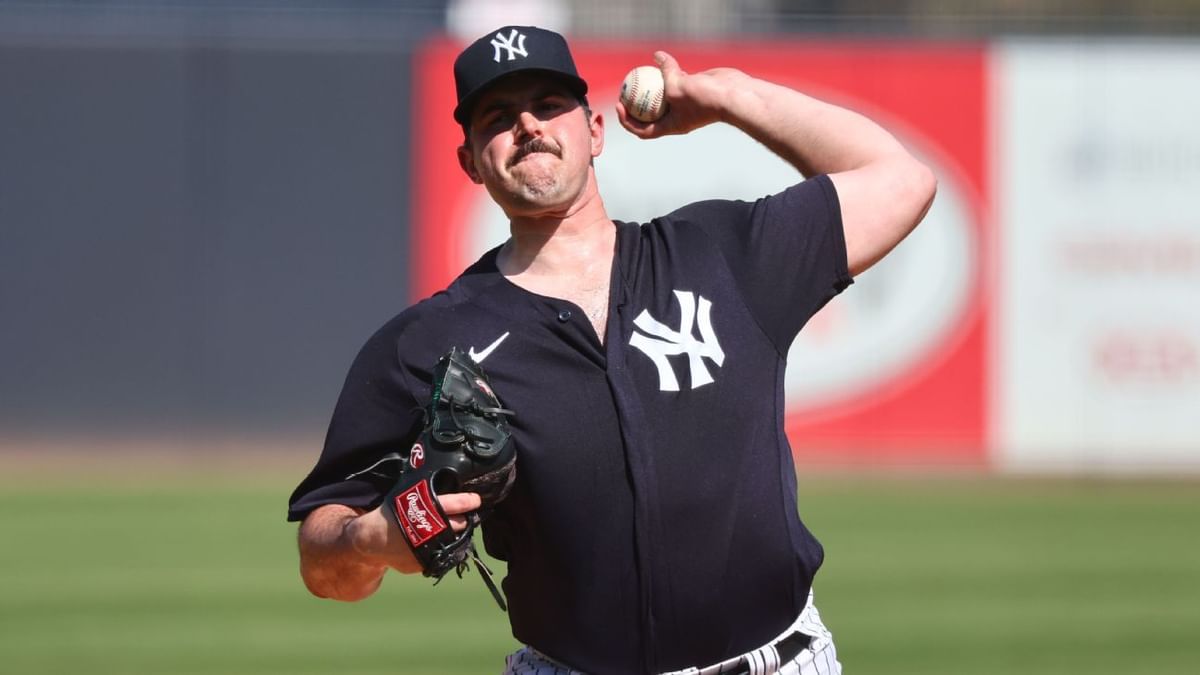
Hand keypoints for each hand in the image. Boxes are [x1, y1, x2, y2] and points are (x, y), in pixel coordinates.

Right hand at [347, 492, 482, 573]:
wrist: (371, 540)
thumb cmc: (389, 513)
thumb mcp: (403, 495)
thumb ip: (422, 489)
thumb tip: (435, 472)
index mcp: (426, 509)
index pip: (454, 503)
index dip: (467, 501)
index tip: (476, 500)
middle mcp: (430, 530)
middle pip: (459, 524)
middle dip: (464, 519)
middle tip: (465, 515)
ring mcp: (429, 549)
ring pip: (454, 541)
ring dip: (457, 534)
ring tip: (454, 529)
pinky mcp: (426, 563)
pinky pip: (442, 555)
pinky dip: (444, 548)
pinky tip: (440, 542)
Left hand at [616, 51, 747, 138]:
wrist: (732, 95)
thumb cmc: (704, 98)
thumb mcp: (678, 86)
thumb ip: (666, 73)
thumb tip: (657, 56)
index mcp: (670, 126)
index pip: (643, 130)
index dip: (627, 121)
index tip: (620, 106)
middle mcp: (676, 117)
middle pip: (649, 114)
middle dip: (634, 104)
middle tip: (624, 89)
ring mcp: (684, 103)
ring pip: (662, 96)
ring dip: (650, 86)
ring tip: (636, 74)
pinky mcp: (691, 89)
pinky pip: (675, 81)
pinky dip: (667, 72)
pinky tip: (659, 58)